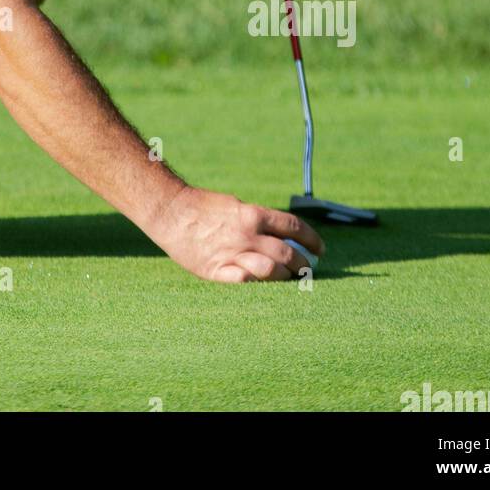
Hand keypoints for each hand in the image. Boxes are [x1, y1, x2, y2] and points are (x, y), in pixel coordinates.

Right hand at [147, 184, 324, 282]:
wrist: (170, 212)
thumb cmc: (202, 206)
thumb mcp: (235, 204)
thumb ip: (257, 220)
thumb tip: (281, 235)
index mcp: (253, 215)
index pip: (294, 228)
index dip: (312, 240)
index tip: (319, 249)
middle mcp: (247, 235)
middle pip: (287, 253)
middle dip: (302, 263)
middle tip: (307, 268)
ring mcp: (233, 255)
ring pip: (271, 272)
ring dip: (285, 277)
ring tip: (288, 278)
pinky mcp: (217, 271)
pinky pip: (246, 283)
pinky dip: (259, 285)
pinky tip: (264, 285)